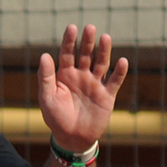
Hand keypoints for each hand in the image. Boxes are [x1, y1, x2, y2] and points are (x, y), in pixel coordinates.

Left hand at [38, 24, 127, 154]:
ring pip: (101, 64)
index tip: (72, 27)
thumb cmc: (56, 118)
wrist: (72, 138)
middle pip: (86, 55)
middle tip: (90, 28)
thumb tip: (44, 55)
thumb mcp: (47, 98)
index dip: (70, 41)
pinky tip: (122, 61)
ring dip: (104, 51)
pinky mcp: (107, 95)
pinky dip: (119, 72)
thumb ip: (46, 77)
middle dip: (88, 42)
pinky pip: (114, 81)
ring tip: (106, 37)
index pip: (67, 53)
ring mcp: (95, 84)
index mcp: (65, 74)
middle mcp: (81, 75)